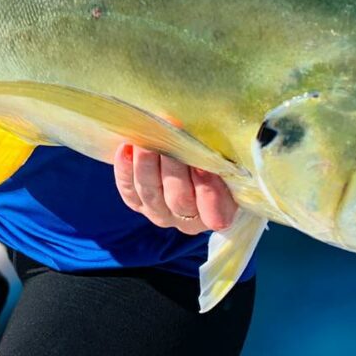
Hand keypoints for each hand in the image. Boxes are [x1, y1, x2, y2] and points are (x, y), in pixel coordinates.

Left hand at [113, 144, 237, 234]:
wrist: (193, 165)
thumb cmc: (220, 160)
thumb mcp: (230, 161)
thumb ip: (223, 156)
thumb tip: (211, 138)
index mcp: (219, 214)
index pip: (215, 212)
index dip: (208, 189)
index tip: (204, 164)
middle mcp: (188, 220)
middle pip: (179, 198)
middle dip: (173, 166)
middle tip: (170, 136)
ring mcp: (161, 213)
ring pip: (151, 193)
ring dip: (147, 164)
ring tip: (145, 138)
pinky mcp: (140, 203)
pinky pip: (129, 191)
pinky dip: (125, 170)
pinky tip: (126, 147)